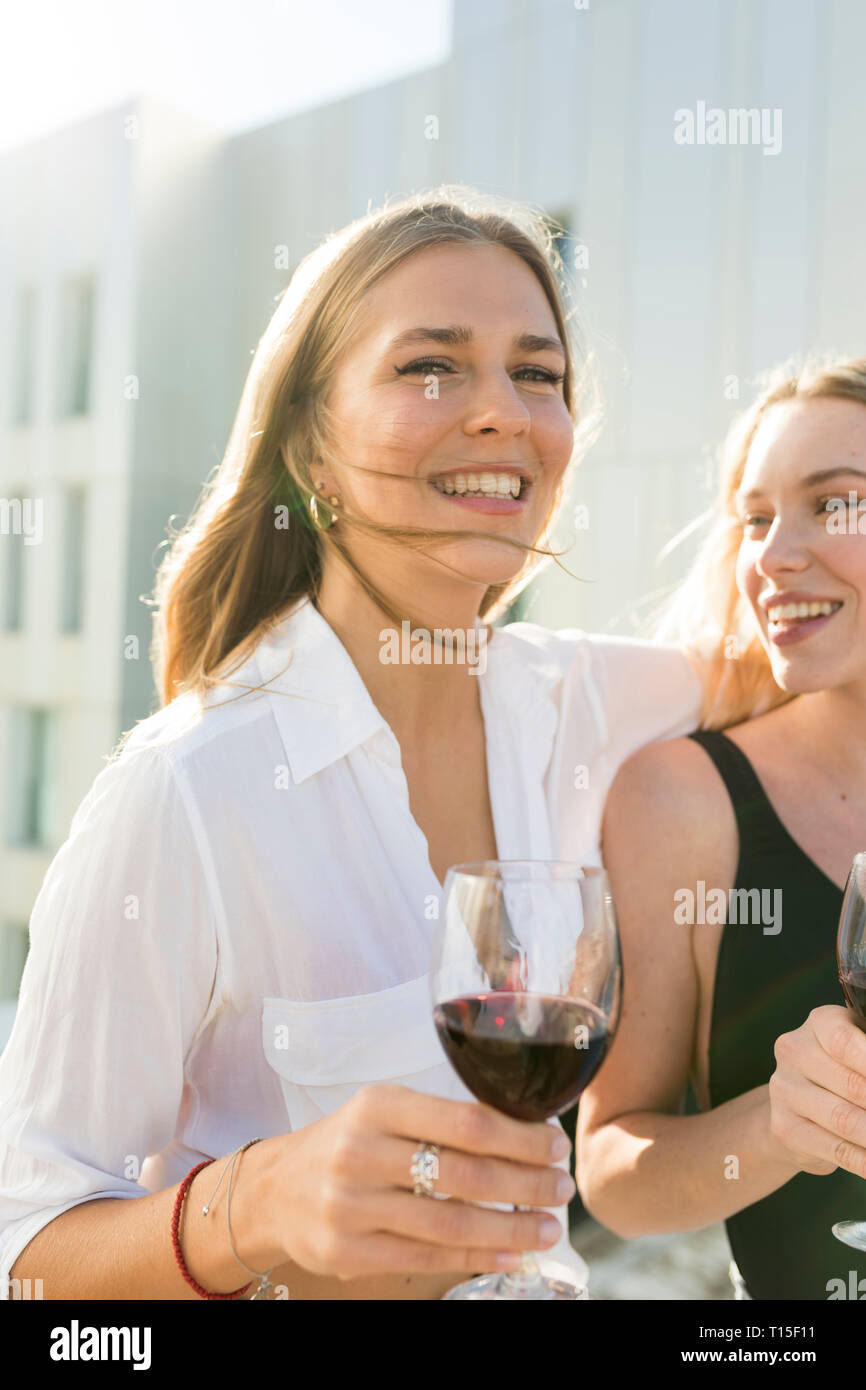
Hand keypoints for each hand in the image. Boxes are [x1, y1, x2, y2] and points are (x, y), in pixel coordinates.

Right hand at [270, 1083, 573, 1280]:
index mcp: (378, 1105)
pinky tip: (509, 1254)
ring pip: (451, 1222)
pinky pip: (427, 1257)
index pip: (466, 1122)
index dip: (521, 1137)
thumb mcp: (384, 1111)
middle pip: (466, 1174)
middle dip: (526, 1184)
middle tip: (562, 1189)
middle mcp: (362, 1152)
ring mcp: (352, 1206)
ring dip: (511, 1229)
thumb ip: (441, 1120)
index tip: (556, 1145)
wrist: (274, 1190)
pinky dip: (476, 1256)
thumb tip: (524, 1134)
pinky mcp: (348, 1252)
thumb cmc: (348, 1143)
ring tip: (548, 1228)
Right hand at [768, 1004, 865, 1177]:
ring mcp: (784, 1090)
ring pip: (845, 1119)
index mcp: (819, 1023)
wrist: (796, 1106)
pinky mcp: (785, 1127)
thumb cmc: (841, 1072)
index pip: (846, 1042)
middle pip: (851, 1084)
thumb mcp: (860, 1053)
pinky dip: (865, 1161)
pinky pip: (836, 1149)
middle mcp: (794, 1052)